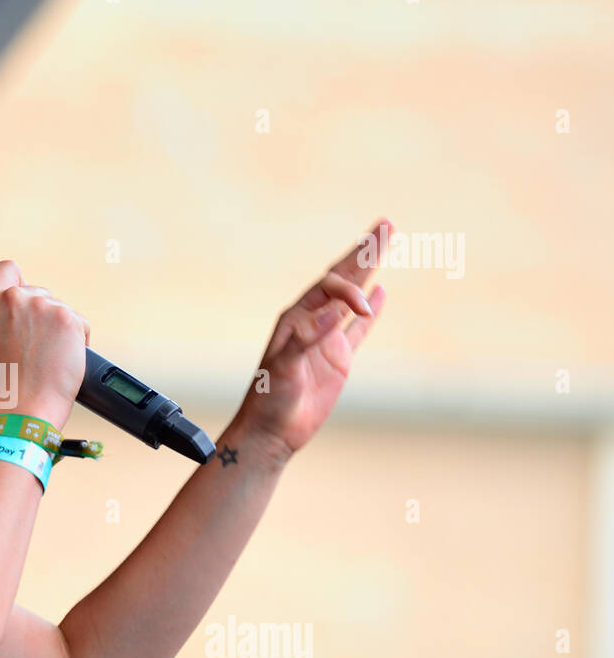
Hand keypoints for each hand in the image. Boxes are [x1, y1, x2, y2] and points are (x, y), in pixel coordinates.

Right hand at [0, 259, 89, 429]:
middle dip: (39, 316)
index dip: (15, 282)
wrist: (22, 411)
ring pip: (58, 310)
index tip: (21, 298)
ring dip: (57, 330)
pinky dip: (76, 341)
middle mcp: (16, 298)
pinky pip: (78, 324)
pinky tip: (63, 361)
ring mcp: (45, 307)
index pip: (6, 270)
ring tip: (48, 359)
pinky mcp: (70, 320)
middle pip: (37, 293)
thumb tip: (2, 320)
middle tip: (36, 346)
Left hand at [237, 219, 389, 458]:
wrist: (272, 432)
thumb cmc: (270, 400)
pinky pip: (358, 331)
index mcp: (296, 318)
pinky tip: (380, 293)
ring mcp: (326, 340)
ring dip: (369, 273)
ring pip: (353, 299)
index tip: (363, 309)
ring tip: (384, 244)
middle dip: (364, 252)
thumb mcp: (284, 368)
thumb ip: (308, 339)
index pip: (330, 288)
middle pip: (342, 279)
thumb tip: (335, 313)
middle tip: (386, 224)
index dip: (350, 291)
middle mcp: (312, 323)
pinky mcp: (338, 360)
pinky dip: (370, 313)